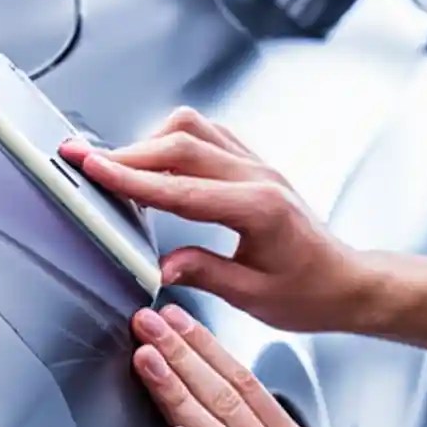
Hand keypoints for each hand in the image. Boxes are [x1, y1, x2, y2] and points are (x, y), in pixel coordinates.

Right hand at [59, 107, 382, 332]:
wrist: (346, 281)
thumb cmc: (309, 293)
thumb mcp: (254, 297)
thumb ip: (205, 274)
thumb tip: (159, 267)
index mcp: (258, 209)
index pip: (179, 187)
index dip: (128, 177)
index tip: (91, 166)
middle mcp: (258, 177)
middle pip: (179, 145)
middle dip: (124, 151)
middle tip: (81, 157)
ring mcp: (257, 165)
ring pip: (192, 128)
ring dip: (149, 142)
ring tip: (114, 165)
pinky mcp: (253, 164)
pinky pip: (207, 135)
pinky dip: (172, 142)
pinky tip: (154, 164)